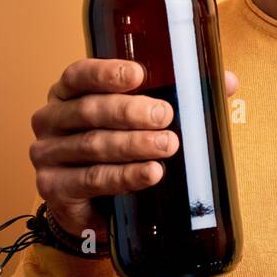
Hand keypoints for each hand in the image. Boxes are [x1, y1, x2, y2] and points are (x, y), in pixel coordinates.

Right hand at [29, 59, 239, 239]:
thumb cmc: (118, 146)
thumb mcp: (140, 117)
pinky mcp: (53, 188)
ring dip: (133, 145)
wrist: (93, 204)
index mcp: (68, 92)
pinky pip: (91, 180)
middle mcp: (50, 119)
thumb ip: (180, 95)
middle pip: (89, 110)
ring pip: (93, 146)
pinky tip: (150, 174)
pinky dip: (124, 176)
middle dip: (130, 112)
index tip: (139, 75)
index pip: (79, 74)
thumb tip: (228, 81)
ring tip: (168, 145)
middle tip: (166, 116)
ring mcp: (47, 155)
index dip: (107, 73)